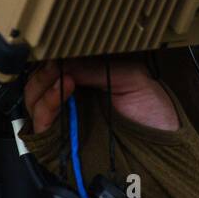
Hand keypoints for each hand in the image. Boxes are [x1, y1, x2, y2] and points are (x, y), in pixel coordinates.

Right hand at [22, 57, 178, 134]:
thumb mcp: (130, 77)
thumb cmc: (154, 114)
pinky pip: (40, 125)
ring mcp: (65, 124)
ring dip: (42, 84)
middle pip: (38, 86)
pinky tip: (62, 89)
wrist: (164, 147)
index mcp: (87, 86)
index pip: (56, 71)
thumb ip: (96, 68)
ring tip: (62, 74)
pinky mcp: (60, 144)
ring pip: (34, 102)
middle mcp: (72, 105)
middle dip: (43, 71)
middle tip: (54, 62)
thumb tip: (66, 60)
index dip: (51, 59)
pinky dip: (46, 104)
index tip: (55, 49)